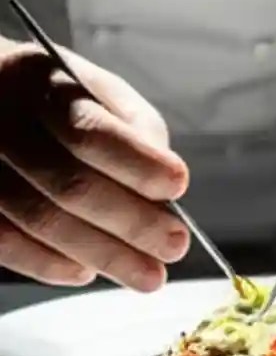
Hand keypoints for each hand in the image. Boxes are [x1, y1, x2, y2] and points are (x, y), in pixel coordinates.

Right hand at [0, 38, 189, 290]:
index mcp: (36, 80)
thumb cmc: (55, 99)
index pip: (89, 130)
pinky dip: (48, 263)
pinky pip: (2, 240)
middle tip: (174, 246)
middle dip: (132, 222)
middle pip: (68, 183)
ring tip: (147, 275)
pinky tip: (86, 271)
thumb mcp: (99, 92)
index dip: (138, 163)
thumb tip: (162, 193)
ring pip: (38, 218)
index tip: (178, 185)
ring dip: (101, 253)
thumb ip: (137, 132)